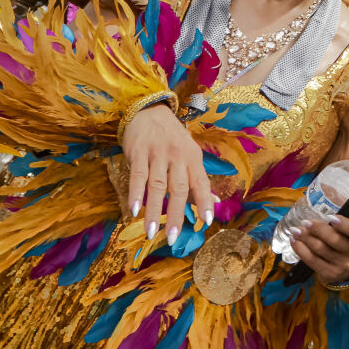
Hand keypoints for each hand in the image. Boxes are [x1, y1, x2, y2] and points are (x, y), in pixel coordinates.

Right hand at [122, 102, 214, 244]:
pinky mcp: (139, 151)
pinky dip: (136, 194)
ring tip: (151, 232)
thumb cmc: (172, 137)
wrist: (149, 110)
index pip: (201, 182)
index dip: (204, 201)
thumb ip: (197, 179)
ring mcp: (158, 153)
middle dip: (177, 215)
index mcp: (193, 158)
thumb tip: (213, 203)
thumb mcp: (189, 154)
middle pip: (179, 188)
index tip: (207, 221)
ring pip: (157, 186)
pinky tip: (134, 210)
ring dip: (154, 211)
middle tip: (173, 238)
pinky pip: (138, 175)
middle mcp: (178, 156)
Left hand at [293, 215, 348, 283]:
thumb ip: (343, 210)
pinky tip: (294, 242)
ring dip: (305, 238)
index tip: (332, 218)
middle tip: (305, 222)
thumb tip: (329, 192)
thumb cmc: (348, 237)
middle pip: (334, 240)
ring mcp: (343, 265)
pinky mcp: (330, 274)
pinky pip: (312, 261)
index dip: (345, 225)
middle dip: (317, 230)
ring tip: (295, 230)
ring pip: (320, 249)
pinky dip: (301, 250)